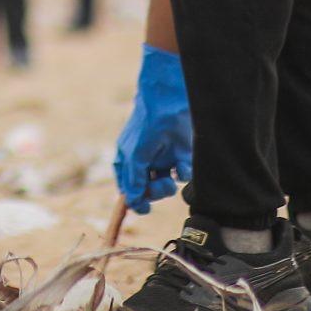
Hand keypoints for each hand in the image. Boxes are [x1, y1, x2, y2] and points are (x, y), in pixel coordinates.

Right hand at [114, 45, 192, 212]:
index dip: (135, 198)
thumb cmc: (146, 125)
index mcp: (128, 159)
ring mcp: (163, 158)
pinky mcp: (180, 154)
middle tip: (161, 185)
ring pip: (167, 183)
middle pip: (149, 189)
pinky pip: (182, 173)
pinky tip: (181, 165)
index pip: (129, 187)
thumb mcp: (136, 155)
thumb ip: (134, 180)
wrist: (168, 101)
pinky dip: (183, 171)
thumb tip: (131, 202)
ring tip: (170, 177)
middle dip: (155, 191)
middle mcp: (145, 161)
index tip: (143, 209)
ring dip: (169, 183)